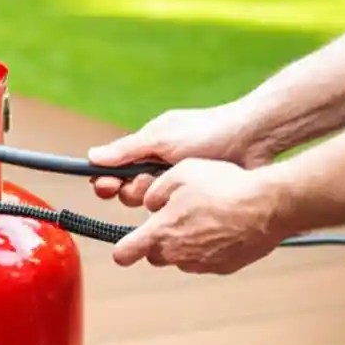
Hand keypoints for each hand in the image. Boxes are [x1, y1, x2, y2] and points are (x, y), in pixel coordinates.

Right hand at [88, 103, 272, 207]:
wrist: (253, 140)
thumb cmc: (207, 132)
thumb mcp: (161, 139)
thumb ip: (126, 150)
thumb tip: (91, 156)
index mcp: (148, 150)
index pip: (116, 170)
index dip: (107, 180)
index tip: (105, 186)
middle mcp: (160, 168)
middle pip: (131, 192)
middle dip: (134, 190)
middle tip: (146, 183)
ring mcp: (179, 184)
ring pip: (153, 204)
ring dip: (155, 200)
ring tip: (170, 190)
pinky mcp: (196, 199)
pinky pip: (176, 212)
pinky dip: (174, 212)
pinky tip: (182, 211)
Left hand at [112, 158, 289, 274]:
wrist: (267, 205)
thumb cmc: (224, 187)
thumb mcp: (180, 173)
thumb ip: (156, 191)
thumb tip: (150, 202)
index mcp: (160, 233)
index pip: (125, 253)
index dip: (123, 250)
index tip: (123, 247)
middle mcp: (177, 254)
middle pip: (155, 255)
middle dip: (158, 240)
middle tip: (175, 217)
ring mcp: (201, 264)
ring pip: (181, 258)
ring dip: (184, 243)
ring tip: (204, 218)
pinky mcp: (223, 268)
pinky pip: (205, 259)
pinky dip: (208, 248)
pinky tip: (221, 227)